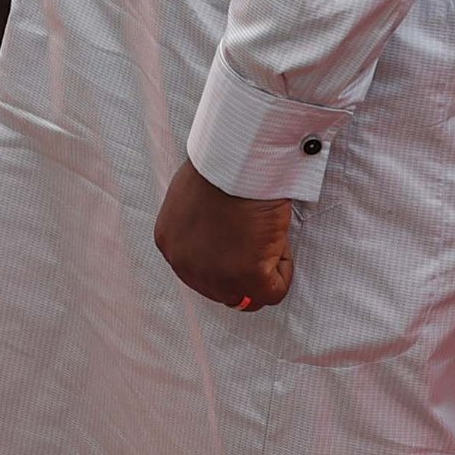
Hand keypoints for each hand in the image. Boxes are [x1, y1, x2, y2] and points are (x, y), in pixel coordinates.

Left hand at [153, 162, 296, 310]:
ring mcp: (215, 276)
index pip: (201, 272)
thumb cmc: (221, 166)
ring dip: (266, 266)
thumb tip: (222, 239)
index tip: (243, 242)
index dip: (228, 260)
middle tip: (260, 237)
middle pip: (224, 291)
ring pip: (251, 294)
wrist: (236, 160)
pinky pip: (275, 290)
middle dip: (246, 269)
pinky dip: (284, 267)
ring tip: (268, 232)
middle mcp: (186, 266)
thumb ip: (200, 227)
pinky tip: (278, 238)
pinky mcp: (246, 277)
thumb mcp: (193, 198)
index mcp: (170, 243)